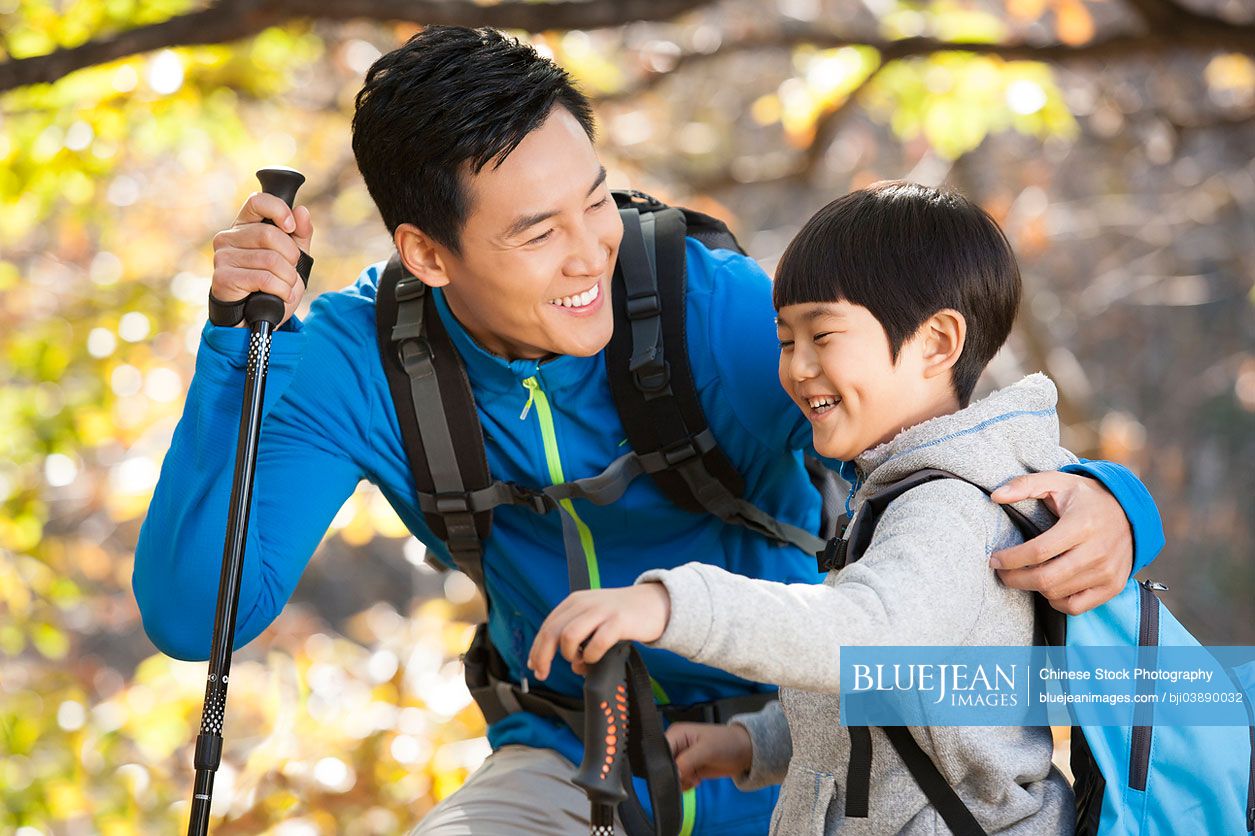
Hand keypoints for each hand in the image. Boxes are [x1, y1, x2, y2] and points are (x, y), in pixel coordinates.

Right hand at [211, 192, 314, 327]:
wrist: (258, 318)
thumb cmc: (273, 284)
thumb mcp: (294, 258)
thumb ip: (300, 234)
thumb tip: (301, 211)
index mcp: (245, 226)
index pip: (257, 201)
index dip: (279, 211)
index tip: (291, 227)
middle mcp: (228, 237)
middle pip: (270, 234)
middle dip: (291, 256)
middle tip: (290, 271)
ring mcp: (223, 257)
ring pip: (270, 259)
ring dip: (288, 278)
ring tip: (285, 286)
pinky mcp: (223, 277)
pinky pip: (263, 278)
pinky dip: (281, 290)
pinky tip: (280, 296)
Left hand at [528, 584, 669, 679]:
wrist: (656, 603)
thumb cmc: (623, 615)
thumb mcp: (595, 618)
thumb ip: (579, 637)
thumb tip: (572, 665)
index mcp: (575, 602)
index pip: (548, 626)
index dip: (537, 648)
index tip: (534, 666)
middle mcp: (585, 604)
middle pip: (553, 632)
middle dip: (543, 656)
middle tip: (543, 673)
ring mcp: (602, 611)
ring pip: (569, 636)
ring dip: (569, 655)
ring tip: (579, 661)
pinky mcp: (618, 621)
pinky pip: (596, 643)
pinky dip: (591, 656)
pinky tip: (595, 658)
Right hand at [666, 722, 752, 791]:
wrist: (744, 753)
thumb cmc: (727, 743)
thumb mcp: (707, 750)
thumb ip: (687, 761)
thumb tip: (673, 775)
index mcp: (675, 733)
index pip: (659, 750)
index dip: (663, 765)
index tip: (675, 775)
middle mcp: (675, 745)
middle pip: (662, 765)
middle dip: (674, 775)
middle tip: (689, 776)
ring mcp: (681, 758)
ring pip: (669, 776)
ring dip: (681, 781)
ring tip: (695, 778)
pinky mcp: (687, 769)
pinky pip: (678, 781)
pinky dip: (685, 784)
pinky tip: (696, 781)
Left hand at [990, 472, 1133, 615]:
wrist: (1129, 511)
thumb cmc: (1085, 497)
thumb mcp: (1057, 482)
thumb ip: (1024, 485)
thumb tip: (996, 495)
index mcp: (1082, 525)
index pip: (1039, 551)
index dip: (1011, 559)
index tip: (994, 559)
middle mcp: (1098, 551)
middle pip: (1046, 579)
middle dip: (1015, 578)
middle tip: (1001, 572)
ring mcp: (1108, 572)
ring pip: (1056, 593)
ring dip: (1033, 587)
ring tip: (1024, 573)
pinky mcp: (1113, 586)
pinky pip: (1075, 607)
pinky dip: (1056, 601)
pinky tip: (1048, 586)